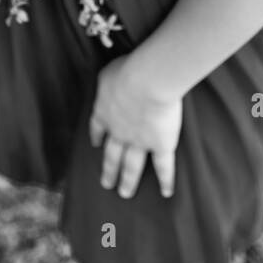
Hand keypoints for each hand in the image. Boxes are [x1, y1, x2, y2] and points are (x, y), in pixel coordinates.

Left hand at [89, 55, 182, 200]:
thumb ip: (107, 81)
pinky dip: (166, 181)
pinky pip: (163, 167)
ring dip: (128, 180)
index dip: (97, 136)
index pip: (97, 128)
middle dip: (109, 169)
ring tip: (125, 193)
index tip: (95, 144)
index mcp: (105, 113)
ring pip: (131, 166)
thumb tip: (109, 81)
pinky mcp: (160, 145)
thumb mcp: (108, 71)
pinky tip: (166, 192)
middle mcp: (119, 132)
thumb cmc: (128, 70)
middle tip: (106, 184)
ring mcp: (139, 141)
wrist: (146, 82)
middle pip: (112, 155)